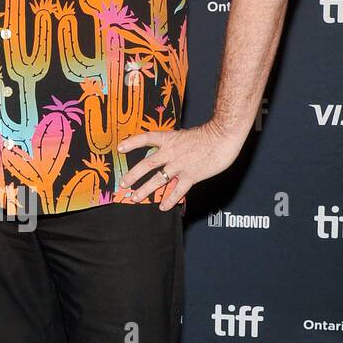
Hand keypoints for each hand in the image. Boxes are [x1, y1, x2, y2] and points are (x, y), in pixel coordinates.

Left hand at [117, 122, 242, 210]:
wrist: (223, 137)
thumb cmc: (208, 135)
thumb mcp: (185, 136)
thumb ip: (174, 146)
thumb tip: (166, 156)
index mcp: (169, 139)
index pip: (146, 139)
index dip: (132, 143)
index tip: (119, 148)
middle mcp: (171, 152)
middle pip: (147, 165)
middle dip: (133, 175)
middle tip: (123, 184)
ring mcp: (180, 165)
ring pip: (158, 180)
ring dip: (145, 190)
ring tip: (135, 198)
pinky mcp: (191, 176)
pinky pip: (177, 191)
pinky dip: (169, 200)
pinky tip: (162, 207)